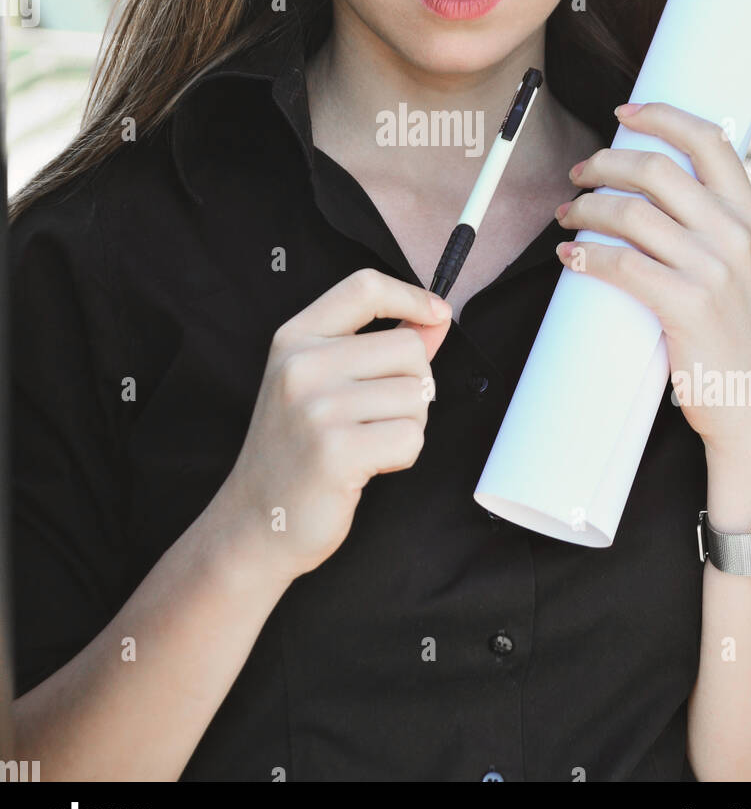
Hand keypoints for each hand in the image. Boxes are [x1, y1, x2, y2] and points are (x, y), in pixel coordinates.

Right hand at [223, 268, 451, 588]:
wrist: (255, 521)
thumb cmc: (296, 450)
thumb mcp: (322, 383)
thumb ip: (379, 347)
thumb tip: (436, 318)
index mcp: (294, 338)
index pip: (365, 287)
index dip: (412, 296)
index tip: (436, 315)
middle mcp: (301, 365)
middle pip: (408, 348)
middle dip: (414, 385)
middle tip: (379, 417)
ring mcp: (317, 408)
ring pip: (416, 396)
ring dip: (408, 425)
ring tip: (368, 443)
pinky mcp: (336, 451)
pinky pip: (411, 437)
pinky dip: (403, 455)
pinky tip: (368, 466)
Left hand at [554, 102, 750, 451]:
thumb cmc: (731, 328)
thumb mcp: (739, 262)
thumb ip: (710, 221)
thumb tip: (653, 183)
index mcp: (748, 214)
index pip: (708, 140)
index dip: (661, 116)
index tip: (623, 113)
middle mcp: (734, 233)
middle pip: (656, 169)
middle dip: (604, 164)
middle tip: (578, 175)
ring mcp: (713, 269)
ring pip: (629, 212)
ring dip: (585, 208)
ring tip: (567, 216)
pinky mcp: (686, 304)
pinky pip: (620, 263)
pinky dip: (585, 255)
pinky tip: (570, 256)